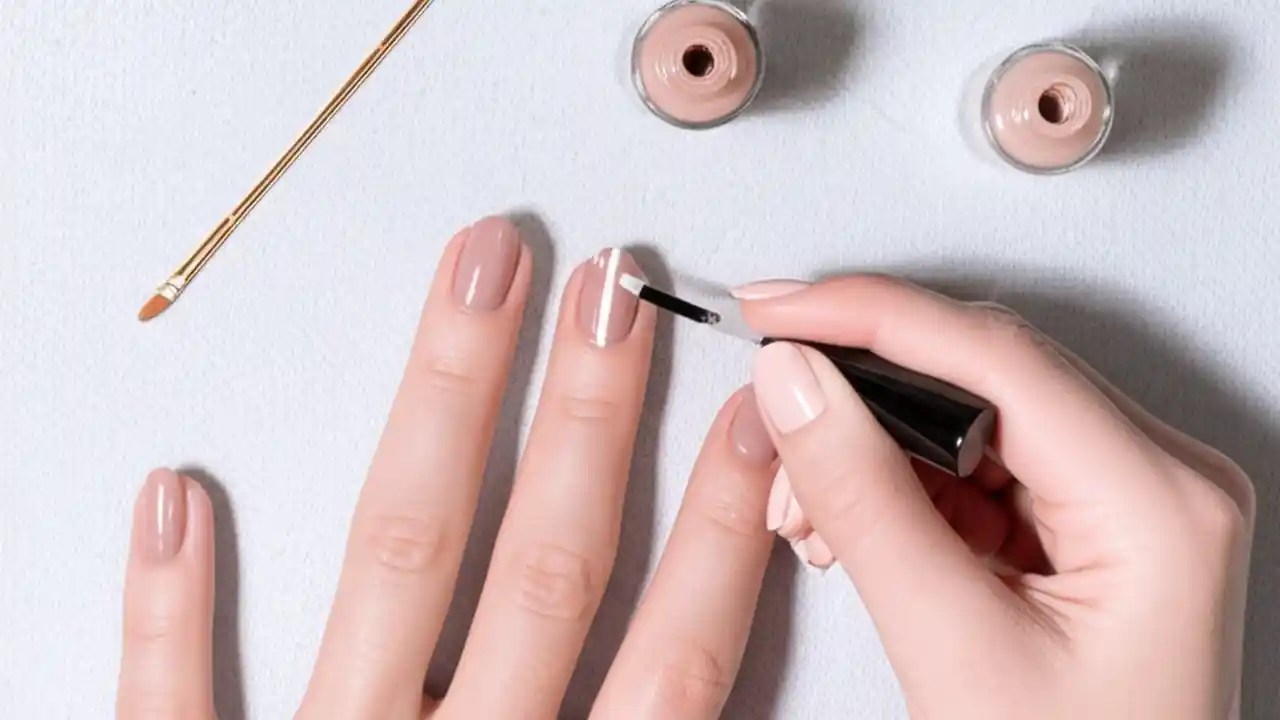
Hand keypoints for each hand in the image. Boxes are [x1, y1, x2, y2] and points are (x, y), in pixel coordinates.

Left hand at [116, 217, 782, 718]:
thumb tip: (692, 696)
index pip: (670, 670)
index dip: (721, 540)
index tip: (752, 423)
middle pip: (545, 573)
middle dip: (588, 419)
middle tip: (610, 294)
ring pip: (397, 566)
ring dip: (442, 412)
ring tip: (475, 287)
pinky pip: (174, 696)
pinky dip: (172, 602)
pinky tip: (179, 497)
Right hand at [740, 276, 1254, 719]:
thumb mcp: (952, 648)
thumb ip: (865, 500)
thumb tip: (797, 384)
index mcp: (1159, 502)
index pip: (995, 357)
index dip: (869, 316)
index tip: (777, 308)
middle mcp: (1160, 483)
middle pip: (984, 375)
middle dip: (861, 395)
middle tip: (777, 408)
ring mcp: (1127, 502)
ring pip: (973, 416)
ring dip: (872, 448)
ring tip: (808, 504)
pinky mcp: (1088, 528)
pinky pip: (979, 467)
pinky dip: (901, 488)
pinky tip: (855, 520)